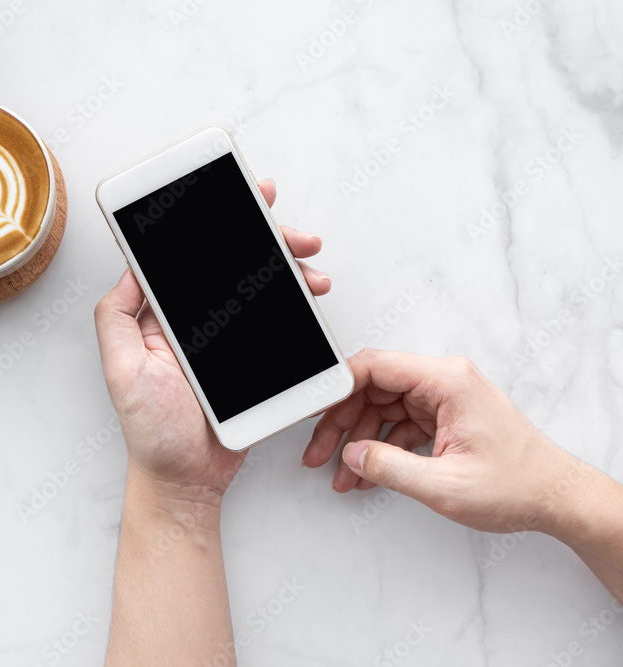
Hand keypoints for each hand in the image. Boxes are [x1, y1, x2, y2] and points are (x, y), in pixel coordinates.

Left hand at [95, 181, 331, 506]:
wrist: (186, 479)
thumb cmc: (150, 431)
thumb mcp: (120, 370)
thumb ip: (117, 316)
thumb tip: (130, 267)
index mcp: (162, 316)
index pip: (190, 258)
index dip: (215, 222)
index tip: (242, 197)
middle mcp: (194, 321)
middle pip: (233, 265)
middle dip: (266, 239)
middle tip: (295, 233)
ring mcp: (225, 339)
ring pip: (261, 289)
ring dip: (288, 270)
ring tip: (313, 267)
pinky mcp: (249, 360)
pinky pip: (276, 322)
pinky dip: (295, 305)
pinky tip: (310, 294)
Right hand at [301, 349, 592, 533]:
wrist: (555, 499)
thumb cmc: (519, 485)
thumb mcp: (444, 485)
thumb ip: (389, 467)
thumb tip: (352, 453)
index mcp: (447, 381)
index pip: (375, 366)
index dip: (336, 385)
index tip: (311, 404)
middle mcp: (444, 382)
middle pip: (372, 388)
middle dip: (340, 421)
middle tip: (318, 450)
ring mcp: (444, 399)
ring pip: (381, 407)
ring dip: (358, 439)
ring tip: (340, 471)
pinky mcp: (444, 417)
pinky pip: (398, 423)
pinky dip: (380, 447)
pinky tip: (366, 472)